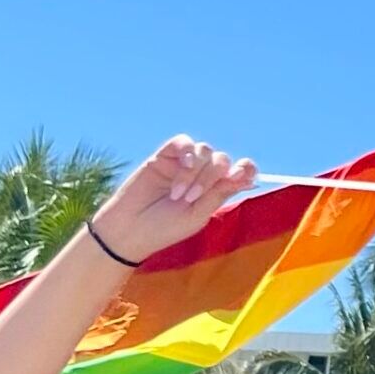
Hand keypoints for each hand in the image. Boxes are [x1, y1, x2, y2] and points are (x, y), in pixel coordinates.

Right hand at [87, 138, 255, 263]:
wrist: (128, 230)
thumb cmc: (164, 228)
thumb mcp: (197, 215)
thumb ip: (220, 193)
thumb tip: (246, 175)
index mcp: (215, 190)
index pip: (239, 171)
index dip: (246, 168)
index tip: (242, 174)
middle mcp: (202, 175)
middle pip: (222, 160)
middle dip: (211, 178)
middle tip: (191, 198)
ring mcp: (183, 165)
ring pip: (205, 152)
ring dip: (196, 173)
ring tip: (178, 194)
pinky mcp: (164, 157)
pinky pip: (183, 143)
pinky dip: (188, 153)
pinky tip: (184, 166)